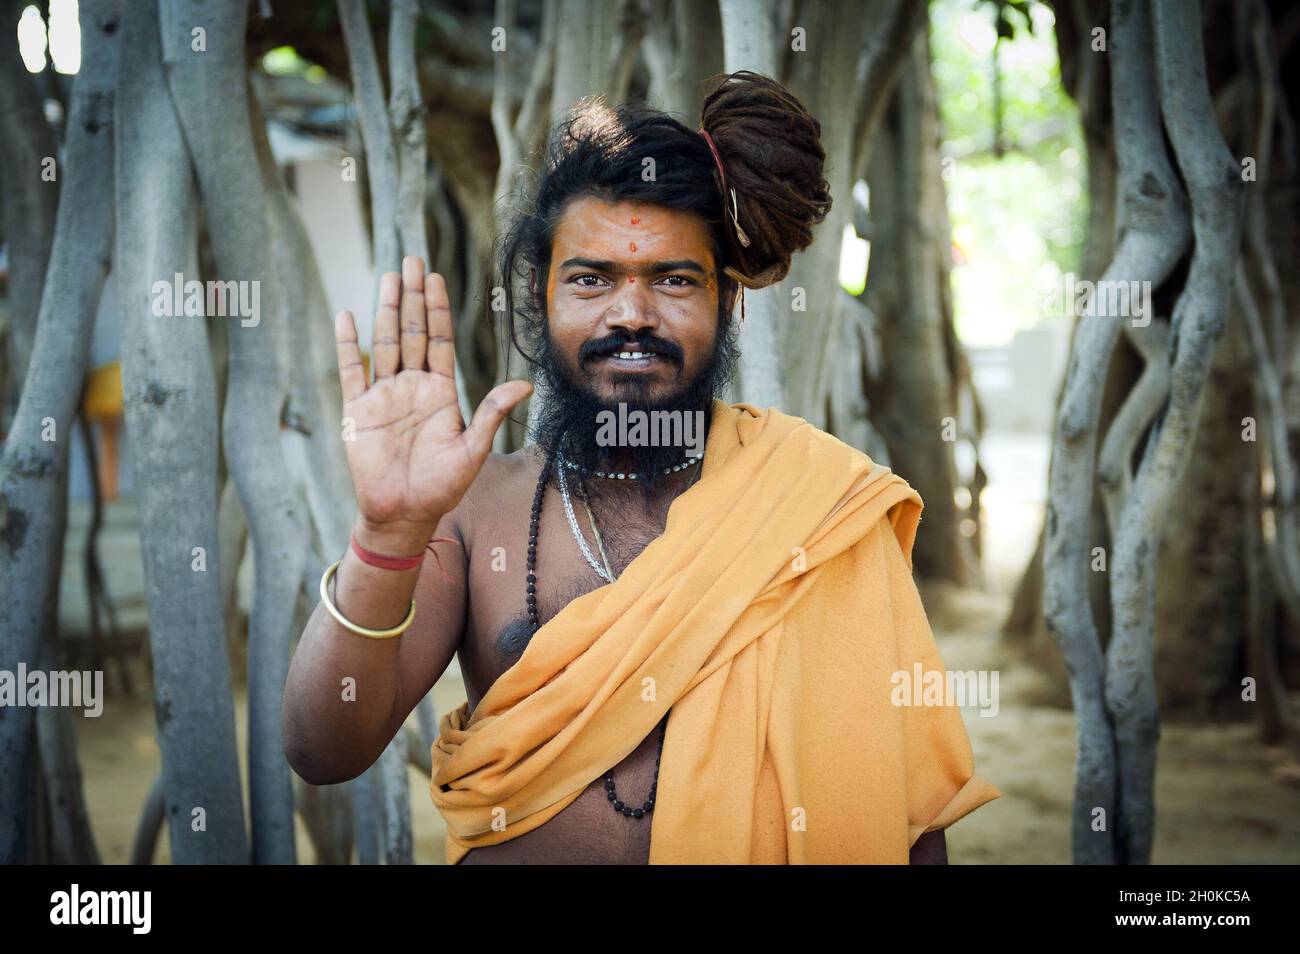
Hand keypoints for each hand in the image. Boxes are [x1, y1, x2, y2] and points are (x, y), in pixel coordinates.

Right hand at [335, 256, 531, 550]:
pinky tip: (348, 316)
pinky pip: (353, 370)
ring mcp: (384, 395)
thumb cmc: (442, 486)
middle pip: (413, 332)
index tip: (436, 276)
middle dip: (413, 296)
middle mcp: (412, 386)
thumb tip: (526, 384)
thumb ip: (493, 412)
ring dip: (386, 309)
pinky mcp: (358, 410)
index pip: (440, 340)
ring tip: (388, 276)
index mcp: (441, 392)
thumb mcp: (473, 448)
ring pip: (385, 342)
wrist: (404, 514)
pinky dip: (349, 344)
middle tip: (412, 259)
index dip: (438, 308)